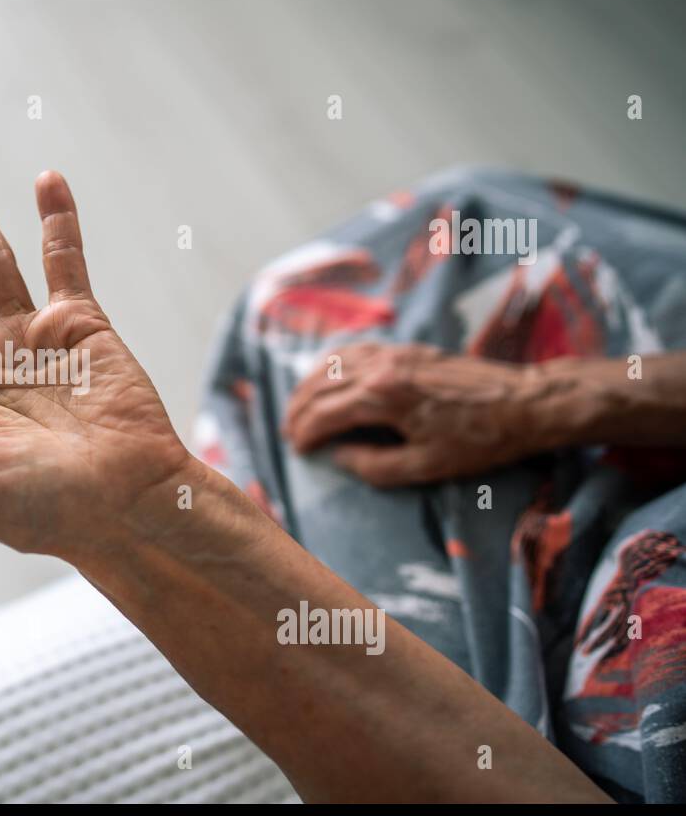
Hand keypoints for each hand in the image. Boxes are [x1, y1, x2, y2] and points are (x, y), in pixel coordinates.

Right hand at [283, 342, 545, 486]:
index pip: (326, 414)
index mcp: (385, 397)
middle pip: (322, 386)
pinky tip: (326, 377)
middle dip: (299, 411)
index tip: (297, 450)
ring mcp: (395, 352)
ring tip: (300, 409)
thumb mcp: (425, 466)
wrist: (526, 402)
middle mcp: (383, 367)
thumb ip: (373, 465)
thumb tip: (338, 456)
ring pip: (333, 364)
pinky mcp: (407, 348)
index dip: (305, 433)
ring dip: (310, 386)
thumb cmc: (479, 441)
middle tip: (290, 433)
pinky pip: (355, 350)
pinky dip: (331, 363)